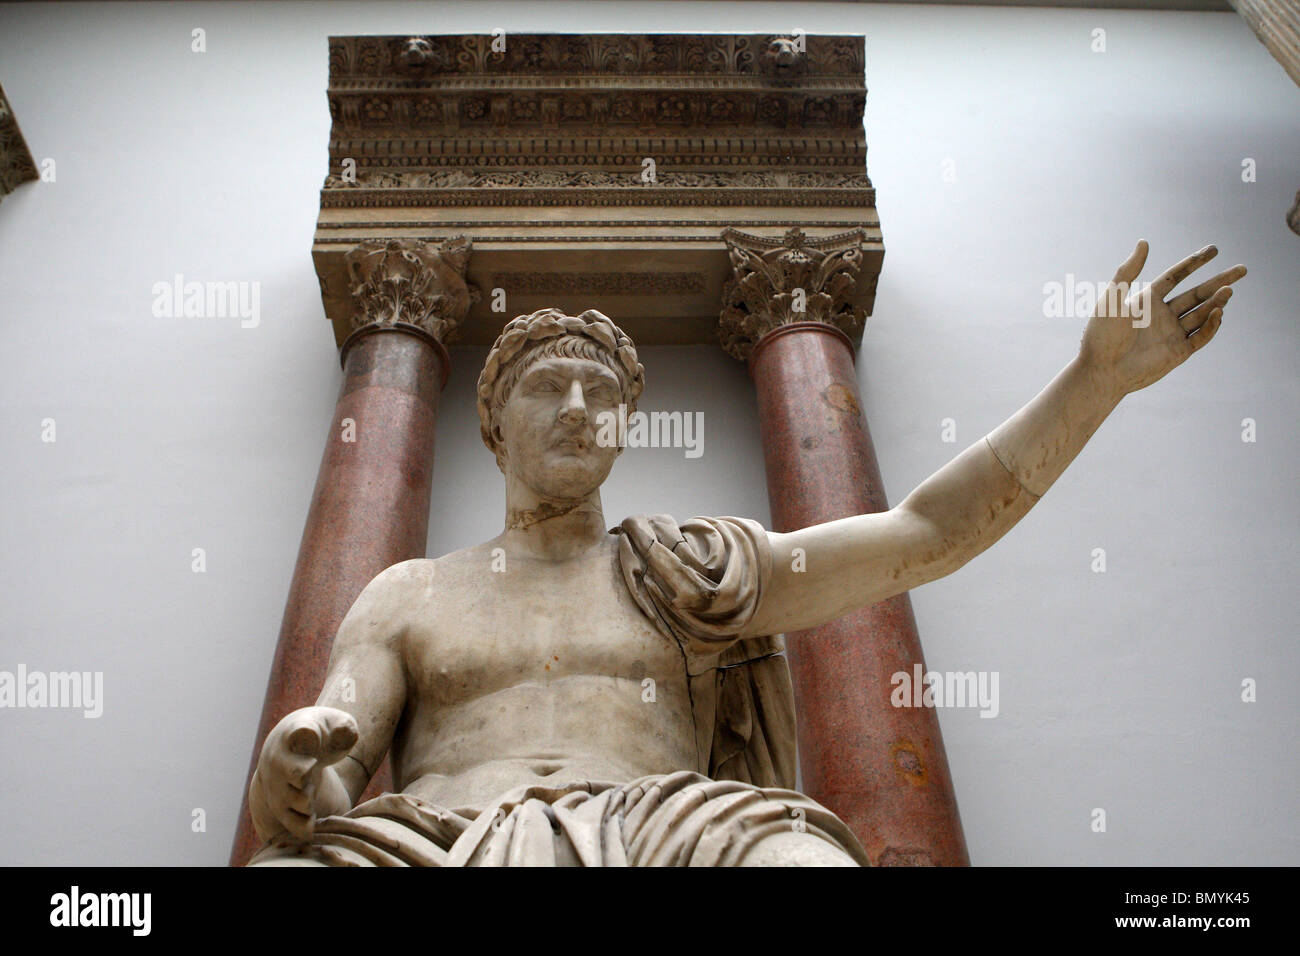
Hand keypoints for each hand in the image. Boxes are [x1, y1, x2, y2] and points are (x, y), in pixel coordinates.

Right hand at [249, 706, 358, 843]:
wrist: (290, 748)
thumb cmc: (320, 733)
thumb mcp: (334, 722)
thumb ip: (343, 726)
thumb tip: (343, 731)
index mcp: (296, 733)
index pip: (299, 732)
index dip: (306, 733)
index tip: (312, 734)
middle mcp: (280, 759)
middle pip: (295, 772)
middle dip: (307, 773)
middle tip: (312, 766)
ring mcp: (277, 784)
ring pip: (297, 800)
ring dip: (310, 800)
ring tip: (311, 789)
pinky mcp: (280, 805)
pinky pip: (292, 822)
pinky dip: (304, 827)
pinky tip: (314, 825)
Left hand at [1078, 241, 1244, 395]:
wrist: (1101, 371)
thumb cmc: (1101, 335)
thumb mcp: (1112, 298)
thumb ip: (1128, 271)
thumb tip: (1144, 242)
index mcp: (1147, 300)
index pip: (1176, 276)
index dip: (1195, 262)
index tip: (1214, 249)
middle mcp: (1162, 315)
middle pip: (1197, 293)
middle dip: (1219, 281)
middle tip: (1243, 269)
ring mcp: (1171, 334)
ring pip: (1202, 313)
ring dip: (1217, 301)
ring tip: (1229, 290)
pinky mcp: (1178, 353)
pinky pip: (1201, 337)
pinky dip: (1211, 325)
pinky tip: (1219, 312)